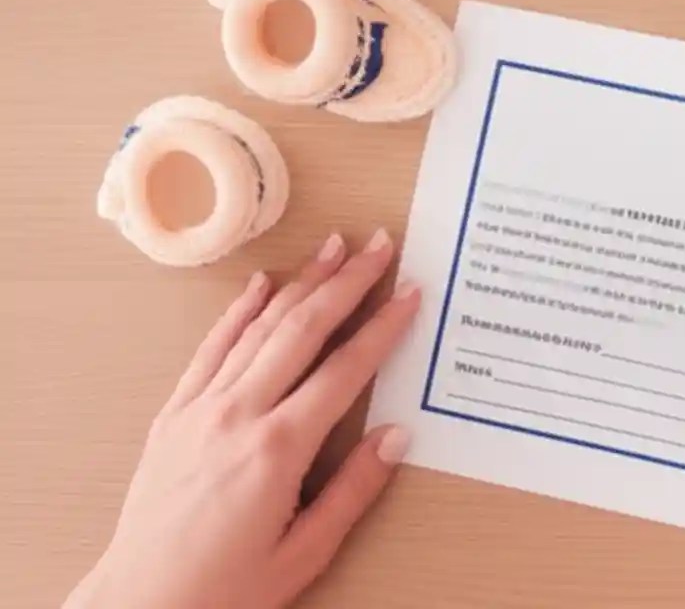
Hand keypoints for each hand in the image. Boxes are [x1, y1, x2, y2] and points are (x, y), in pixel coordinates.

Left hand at [65, 230, 421, 608]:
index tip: (410, 294)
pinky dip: (239, 312)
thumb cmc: (226, 588)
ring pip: (259, 328)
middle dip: (346, 282)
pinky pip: (211, 348)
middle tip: (378, 244)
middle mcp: (238, 415)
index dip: (382, 327)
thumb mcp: (305, 552)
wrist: (141, 604)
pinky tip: (261, 285)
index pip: (345, 371)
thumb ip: (353, 489)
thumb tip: (396, 436)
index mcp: (278, 449)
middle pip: (303, 330)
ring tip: (331, 247)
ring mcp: (201, 409)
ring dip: (300, 283)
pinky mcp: (176, 414)